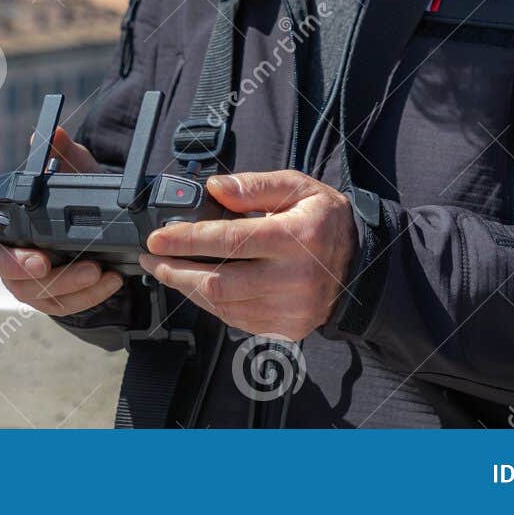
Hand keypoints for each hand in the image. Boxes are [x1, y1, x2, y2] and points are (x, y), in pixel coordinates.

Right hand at [0, 126, 125, 315]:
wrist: (104, 229)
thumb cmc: (79, 196)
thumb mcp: (79, 172)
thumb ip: (66, 153)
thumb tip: (56, 134)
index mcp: (4, 203)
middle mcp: (2, 240)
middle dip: (12, 264)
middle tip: (43, 264)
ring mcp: (18, 272)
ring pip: (23, 288)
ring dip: (61, 283)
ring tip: (96, 271)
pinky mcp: (42, 295)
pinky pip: (54, 304)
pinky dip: (84, 297)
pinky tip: (108, 281)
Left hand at [140, 170, 355, 339]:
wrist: (360, 265)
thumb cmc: (325, 221)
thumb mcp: (298, 187)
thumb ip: (255, 186)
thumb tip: (213, 187)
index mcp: (295, 238)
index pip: (230, 241)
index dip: (187, 240)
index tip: (157, 237)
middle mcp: (293, 279)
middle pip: (219, 281)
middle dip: (176, 270)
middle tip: (152, 257)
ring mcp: (290, 309)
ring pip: (223, 305)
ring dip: (187, 288)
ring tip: (167, 269)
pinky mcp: (286, 328)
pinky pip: (235, 320)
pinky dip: (210, 304)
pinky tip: (196, 286)